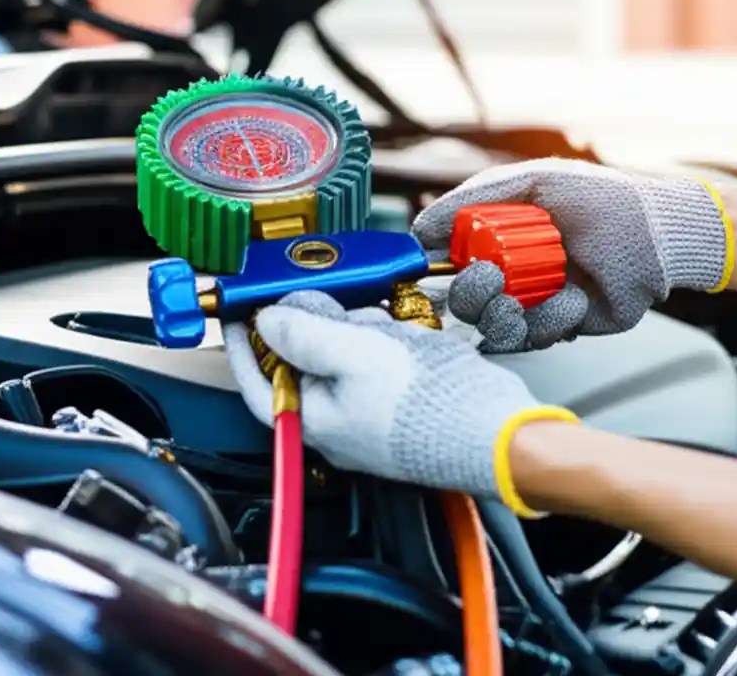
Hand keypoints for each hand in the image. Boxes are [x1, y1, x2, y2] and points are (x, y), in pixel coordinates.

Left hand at [222, 290, 551, 499]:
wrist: (496, 430)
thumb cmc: (426, 408)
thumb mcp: (352, 354)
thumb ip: (304, 334)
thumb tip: (267, 320)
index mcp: (314, 421)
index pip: (260, 382)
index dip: (244, 346)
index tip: (240, 314)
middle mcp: (338, 422)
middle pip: (306, 360)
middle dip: (322, 328)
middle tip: (332, 306)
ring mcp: (370, 413)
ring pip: (347, 354)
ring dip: (362, 331)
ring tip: (385, 330)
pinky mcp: (402, 401)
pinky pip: (382, 360)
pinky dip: (390, 342)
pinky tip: (407, 338)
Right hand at [413, 158, 730, 351]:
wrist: (659, 238)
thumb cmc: (604, 201)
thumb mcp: (536, 181)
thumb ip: (477, 197)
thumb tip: (420, 226)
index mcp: (497, 235)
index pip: (449, 257)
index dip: (438, 265)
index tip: (435, 263)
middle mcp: (511, 270)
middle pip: (462, 299)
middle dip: (470, 295)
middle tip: (491, 279)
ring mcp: (533, 300)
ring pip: (491, 326)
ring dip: (502, 315)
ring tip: (524, 300)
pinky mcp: (559, 326)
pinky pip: (534, 337)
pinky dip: (550, 320)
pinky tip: (573, 299)